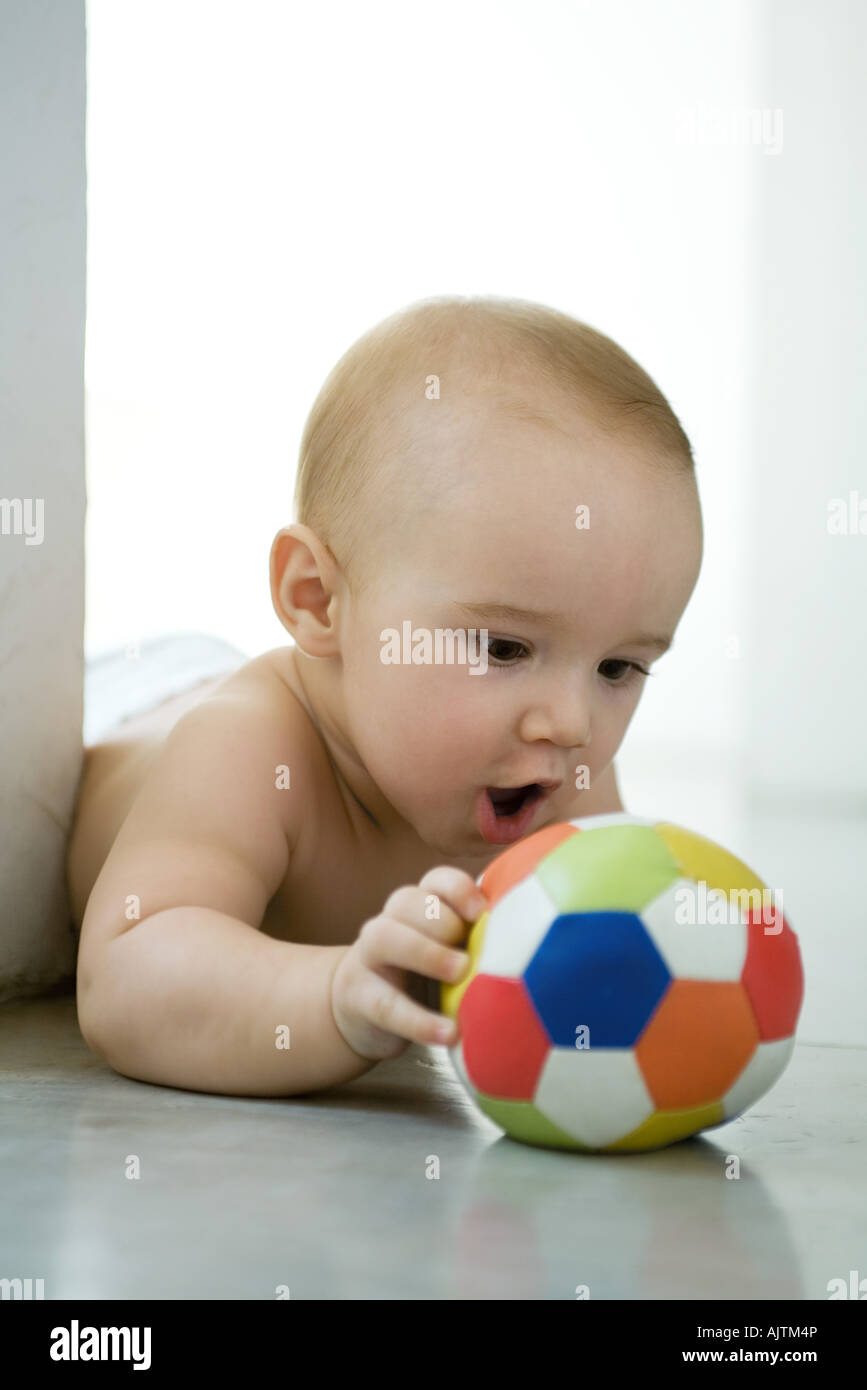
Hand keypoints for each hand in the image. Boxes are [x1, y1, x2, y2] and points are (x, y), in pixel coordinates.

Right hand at [330, 866, 486, 1060]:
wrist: (362, 1013)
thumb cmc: (423, 977)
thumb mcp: (448, 954)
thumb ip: (478, 942)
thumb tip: (538, 943)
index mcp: (417, 906)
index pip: (435, 880)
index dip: (458, 889)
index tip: (483, 912)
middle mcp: (389, 921)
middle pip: (406, 899)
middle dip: (441, 919)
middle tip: (470, 951)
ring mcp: (368, 957)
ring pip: (385, 937)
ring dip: (426, 952)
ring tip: (460, 974)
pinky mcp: (360, 997)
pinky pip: (386, 1005)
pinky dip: (419, 1020)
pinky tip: (449, 1033)